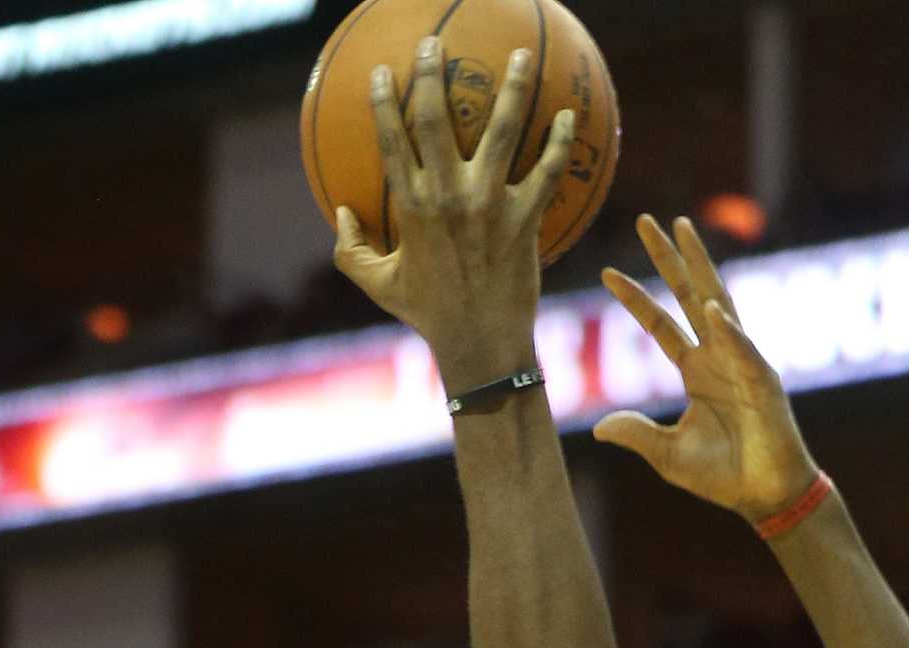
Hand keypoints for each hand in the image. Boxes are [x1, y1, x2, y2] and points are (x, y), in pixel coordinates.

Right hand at [332, 36, 574, 391]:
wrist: (481, 346)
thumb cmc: (430, 316)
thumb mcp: (380, 285)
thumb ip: (350, 250)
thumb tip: (339, 214)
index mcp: (411, 206)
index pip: (393, 139)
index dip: (387, 100)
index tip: (386, 70)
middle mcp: (449, 197)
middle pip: (438, 119)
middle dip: (434, 73)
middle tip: (437, 42)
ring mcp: (490, 206)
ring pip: (502, 132)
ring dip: (513, 89)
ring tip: (522, 56)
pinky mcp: (525, 222)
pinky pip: (547, 173)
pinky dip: (560, 144)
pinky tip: (569, 117)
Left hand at [593, 215, 818, 521]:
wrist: (765, 496)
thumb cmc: (724, 476)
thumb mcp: (668, 454)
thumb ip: (636, 434)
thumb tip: (599, 427)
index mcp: (696, 370)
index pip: (660, 324)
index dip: (634, 298)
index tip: (606, 273)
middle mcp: (718, 356)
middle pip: (687, 295)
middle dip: (668, 257)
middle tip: (645, 219)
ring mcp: (742, 361)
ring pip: (717, 301)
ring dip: (699, 265)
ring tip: (682, 229)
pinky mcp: (763, 381)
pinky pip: (743, 349)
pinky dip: (726, 329)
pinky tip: (709, 308)